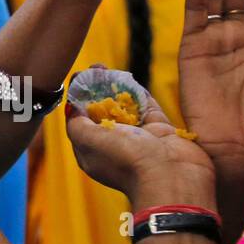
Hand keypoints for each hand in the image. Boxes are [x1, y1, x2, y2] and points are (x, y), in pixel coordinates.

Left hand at [65, 69, 215, 206]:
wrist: (171, 177)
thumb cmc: (126, 161)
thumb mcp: (89, 141)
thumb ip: (76, 123)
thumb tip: (72, 107)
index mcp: (93, 152)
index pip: (80, 122)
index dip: (77, 99)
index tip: (77, 77)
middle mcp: (114, 145)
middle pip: (102, 111)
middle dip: (95, 89)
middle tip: (94, 67)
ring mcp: (138, 137)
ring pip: (124, 106)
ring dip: (115, 86)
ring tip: (106, 68)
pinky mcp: (160, 129)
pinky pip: (146, 105)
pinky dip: (137, 92)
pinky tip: (127, 76)